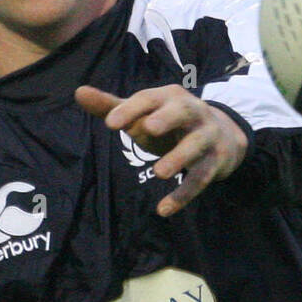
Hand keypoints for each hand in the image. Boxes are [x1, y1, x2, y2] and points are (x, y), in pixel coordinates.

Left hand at [75, 83, 247, 215]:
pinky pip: (200, 179)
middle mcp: (193, 112)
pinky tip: (164, 209)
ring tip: (158, 172)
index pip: (149, 99)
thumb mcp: (143, 114)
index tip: (110, 123)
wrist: (222, 135)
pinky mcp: (214, 162)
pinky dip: (183, 195)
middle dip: (167, 118)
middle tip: (148, 129)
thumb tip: (79, 92)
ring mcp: (207, 137)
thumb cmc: (170, 123)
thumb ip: (112, 107)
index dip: (131, 109)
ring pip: (195, 146)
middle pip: (182, 111)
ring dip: (178, 158)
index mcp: (170, 97)